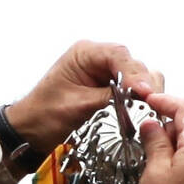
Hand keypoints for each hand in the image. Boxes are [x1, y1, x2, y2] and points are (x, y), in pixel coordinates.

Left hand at [4, 41, 163, 152]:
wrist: (31, 130)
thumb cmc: (44, 115)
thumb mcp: (78, 105)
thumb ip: (109, 96)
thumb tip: (137, 95)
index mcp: (84, 53)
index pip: (118, 55)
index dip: (135, 73)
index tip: (145, 92)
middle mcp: (95, 57)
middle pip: (131, 63)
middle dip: (143, 82)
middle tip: (152, 102)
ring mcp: (101, 71)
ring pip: (133, 74)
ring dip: (143, 89)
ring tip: (149, 105)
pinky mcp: (105, 86)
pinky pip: (127, 87)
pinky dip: (137, 96)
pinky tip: (141, 106)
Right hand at [137, 93, 183, 183]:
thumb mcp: (155, 174)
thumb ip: (154, 142)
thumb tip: (151, 124)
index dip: (165, 100)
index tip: (147, 99)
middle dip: (166, 127)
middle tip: (145, 141)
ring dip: (172, 146)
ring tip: (154, 165)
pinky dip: (181, 159)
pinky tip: (166, 176)